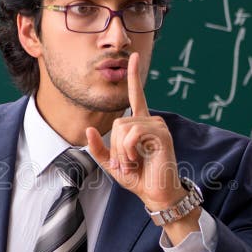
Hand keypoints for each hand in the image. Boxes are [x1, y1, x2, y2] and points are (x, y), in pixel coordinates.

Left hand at [86, 52, 199, 241]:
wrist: (157, 194)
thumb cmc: (139, 178)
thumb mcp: (112, 164)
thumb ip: (99, 148)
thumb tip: (89, 130)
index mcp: (141, 125)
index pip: (137, 96)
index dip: (134, 76)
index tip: (133, 56)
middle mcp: (152, 121)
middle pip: (119, 122)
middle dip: (117, 147)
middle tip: (127, 163)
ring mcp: (158, 126)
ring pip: (124, 128)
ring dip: (123, 151)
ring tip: (134, 163)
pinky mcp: (162, 134)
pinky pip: (134, 134)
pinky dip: (130, 150)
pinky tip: (140, 160)